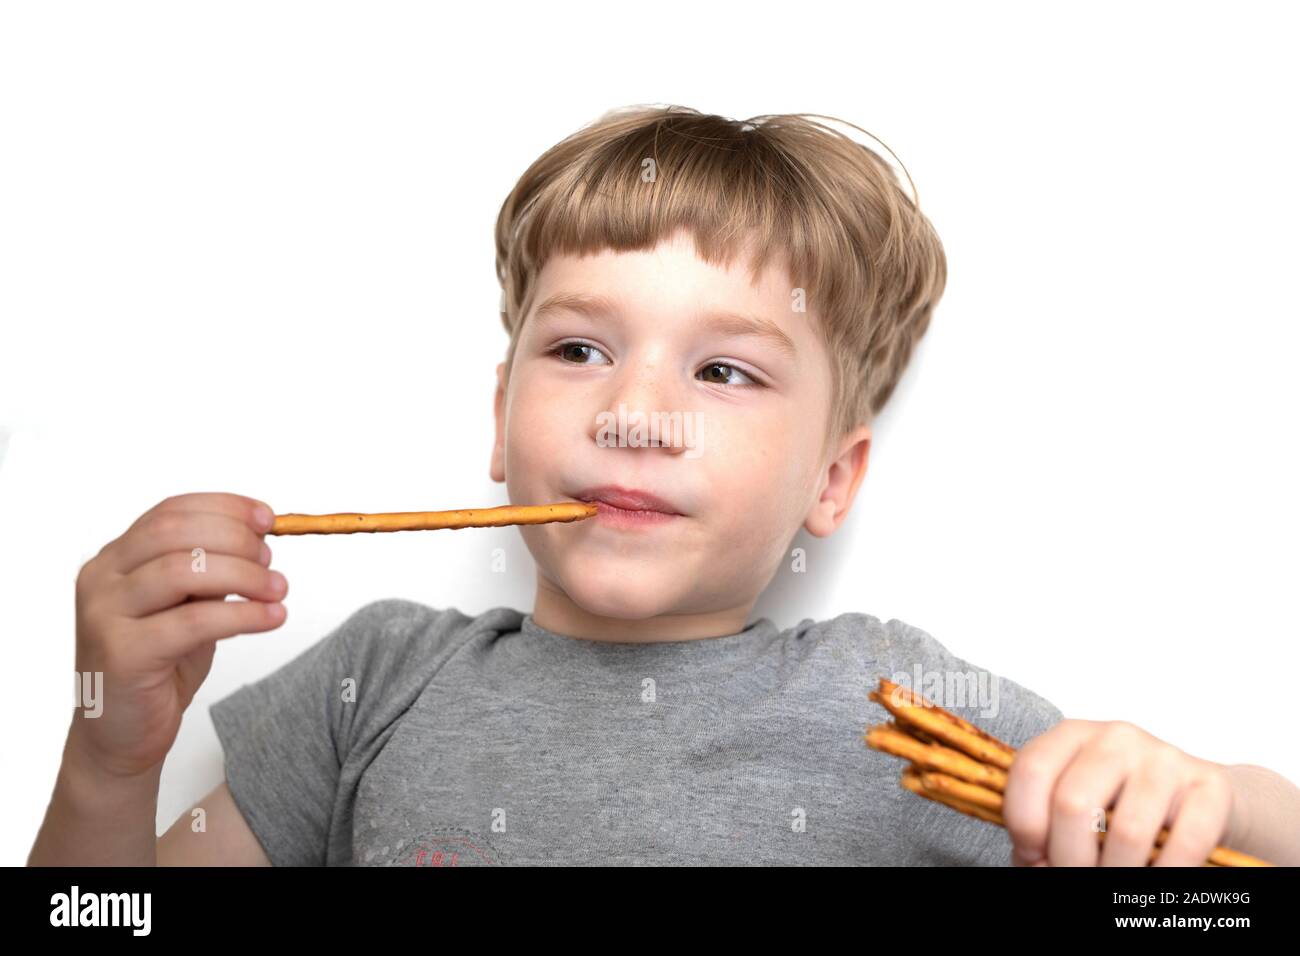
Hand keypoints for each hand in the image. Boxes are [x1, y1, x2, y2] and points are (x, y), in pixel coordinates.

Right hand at [69, 492, 288, 778]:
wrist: (120, 736)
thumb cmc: (157, 667)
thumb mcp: (186, 607)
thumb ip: (209, 573)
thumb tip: (258, 540)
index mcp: (115, 559)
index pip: (170, 512)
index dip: (224, 508)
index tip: (268, 518)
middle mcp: (102, 580)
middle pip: (175, 533)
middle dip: (235, 538)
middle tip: (270, 558)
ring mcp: (105, 615)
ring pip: (184, 571)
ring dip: (244, 575)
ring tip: (278, 589)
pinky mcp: (123, 653)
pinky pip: (193, 621)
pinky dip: (242, 614)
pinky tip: (272, 617)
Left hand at [1002, 719, 1237, 865]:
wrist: (1202, 800)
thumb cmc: (1123, 807)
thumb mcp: (1078, 806)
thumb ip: (1046, 829)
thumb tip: (1035, 863)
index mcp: (1073, 735)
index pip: (1031, 769)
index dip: (1024, 822)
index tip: (1033, 855)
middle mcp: (1116, 739)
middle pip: (1073, 803)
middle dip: (1067, 858)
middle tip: (1074, 878)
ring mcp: (1165, 759)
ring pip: (1127, 832)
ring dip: (1115, 875)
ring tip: (1113, 886)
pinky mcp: (1209, 787)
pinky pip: (1183, 843)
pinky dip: (1165, 876)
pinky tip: (1154, 884)